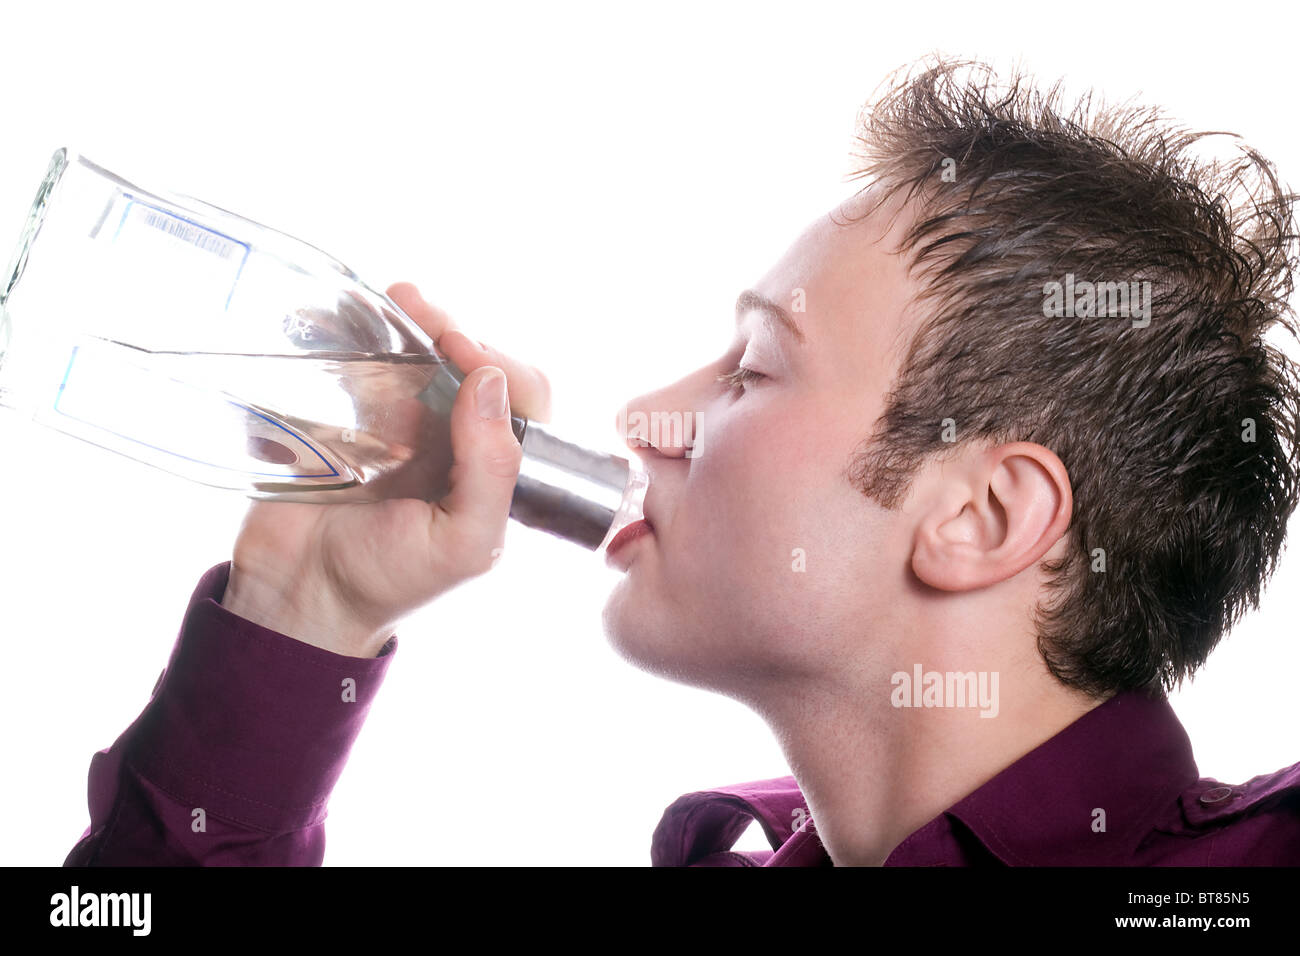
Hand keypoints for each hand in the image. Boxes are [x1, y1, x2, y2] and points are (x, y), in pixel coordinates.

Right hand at [219, 282, 552, 656]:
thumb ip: (493, 471)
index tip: (462, 348)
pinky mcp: (346, 416)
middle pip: (474, 363)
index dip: (501, 364)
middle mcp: (455, 438)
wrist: (300, 595)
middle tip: (423, 312)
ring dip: (415, 320)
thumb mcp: (463, 543)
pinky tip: (351, 315)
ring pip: (423, 354)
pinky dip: (362, 333)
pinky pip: (364, 362)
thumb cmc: (390, 580)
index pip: (525, 399)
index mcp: (494, 468)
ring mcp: (400, 423)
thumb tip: (491, 383)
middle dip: (456, 330)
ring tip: (398, 300)